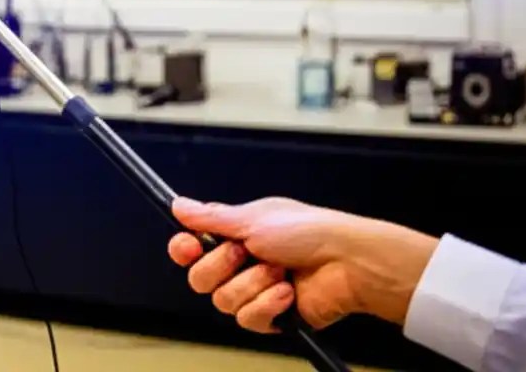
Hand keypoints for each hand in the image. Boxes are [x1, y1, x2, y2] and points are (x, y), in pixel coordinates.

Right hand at [167, 197, 438, 333]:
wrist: (347, 262)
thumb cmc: (308, 231)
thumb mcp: (254, 218)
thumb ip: (211, 217)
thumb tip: (178, 205)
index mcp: (234, 236)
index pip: (189, 248)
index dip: (183, 250)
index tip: (189, 246)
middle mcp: (240, 264)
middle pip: (199, 279)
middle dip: (222, 266)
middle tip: (246, 252)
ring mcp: (254, 291)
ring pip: (223, 301)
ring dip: (252, 284)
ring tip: (279, 271)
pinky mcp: (271, 316)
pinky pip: (247, 319)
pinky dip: (267, 304)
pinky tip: (288, 292)